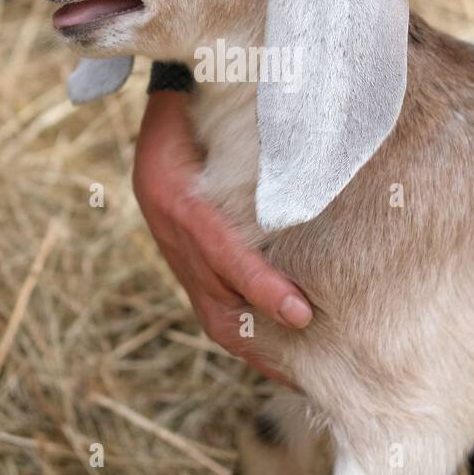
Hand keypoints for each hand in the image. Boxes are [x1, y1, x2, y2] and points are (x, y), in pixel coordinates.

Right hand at [133, 89, 311, 385]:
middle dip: (260, 342)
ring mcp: (173, 250)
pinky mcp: (182, 259)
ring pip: (212, 315)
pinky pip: (210, 305)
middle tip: (308, 368)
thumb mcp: (202, 108)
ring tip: (297, 374)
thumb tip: (300, 125)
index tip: (301, 313)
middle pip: (214, 306)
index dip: (261, 288)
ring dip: (254, 348)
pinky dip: (243, 331)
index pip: (222, 254)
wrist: (165, 101)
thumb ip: (243, 125)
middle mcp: (171, 233)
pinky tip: (273, 347)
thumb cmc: (197, 100)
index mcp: (176, 198)